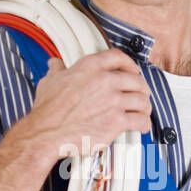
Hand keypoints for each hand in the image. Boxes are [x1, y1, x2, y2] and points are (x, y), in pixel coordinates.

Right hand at [28, 47, 152, 157]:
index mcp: (90, 67)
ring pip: (142, 100)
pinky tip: (140, 126)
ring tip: (142, 112)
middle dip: (140, 89)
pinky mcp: (116, 121)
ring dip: (144, 107)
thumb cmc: (47, 110)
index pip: (118, 57)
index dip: (129, 64)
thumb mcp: (49, 81)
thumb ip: (57, 70)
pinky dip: (144, 124)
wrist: (46, 133)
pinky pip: (141, 120)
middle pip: (136, 80)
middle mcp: (105, 81)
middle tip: (138, 96)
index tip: (132, 71)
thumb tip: (55, 64)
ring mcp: (113, 101)